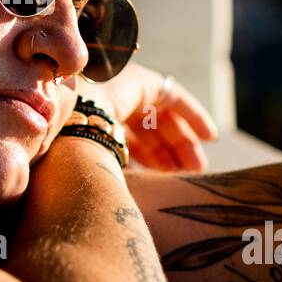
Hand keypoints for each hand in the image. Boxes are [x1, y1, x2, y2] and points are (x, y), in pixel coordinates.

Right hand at [78, 63, 218, 171]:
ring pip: (163, 118)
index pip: (130, 141)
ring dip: (182, 142)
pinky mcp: (140, 80)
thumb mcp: (105, 170)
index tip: (169, 178)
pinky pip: (173, 96)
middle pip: (149, 131)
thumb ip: (121, 176)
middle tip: (189, 175)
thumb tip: (136, 201)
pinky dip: (193, 114)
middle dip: (171, 154)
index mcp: (96, 125)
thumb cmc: (79, 157)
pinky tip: (209, 136)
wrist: (72, 129)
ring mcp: (123, 91)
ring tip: (196, 167)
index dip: (153, 159)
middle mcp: (109, 105)